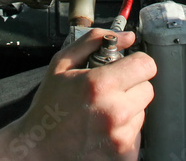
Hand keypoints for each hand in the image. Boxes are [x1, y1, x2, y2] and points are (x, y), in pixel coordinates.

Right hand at [5, 29, 155, 159]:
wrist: (38, 148)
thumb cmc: (48, 107)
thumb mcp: (61, 63)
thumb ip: (93, 41)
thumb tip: (126, 37)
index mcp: (100, 85)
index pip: (146, 64)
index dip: (134, 62)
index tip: (124, 67)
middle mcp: (115, 112)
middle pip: (147, 88)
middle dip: (131, 86)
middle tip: (108, 91)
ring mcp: (120, 137)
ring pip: (142, 111)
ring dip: (128, 108)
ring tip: (102, 111)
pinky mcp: (124, 155)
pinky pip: (137, 134)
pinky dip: (124, 130)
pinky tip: (103, 128)